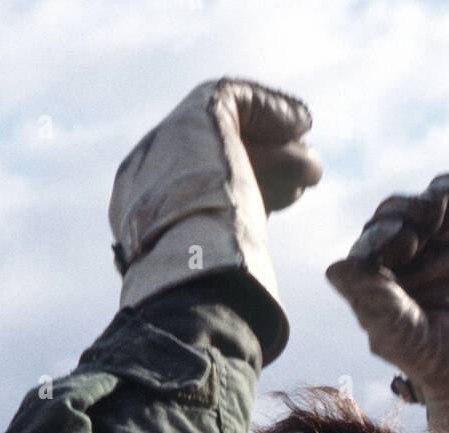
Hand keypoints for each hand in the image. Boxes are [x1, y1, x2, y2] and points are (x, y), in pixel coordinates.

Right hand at [110, 78, 321, 363]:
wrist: (190, 296)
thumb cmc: (202, 317)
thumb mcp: (206, 303)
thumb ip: (219, 288)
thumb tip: (254, 316)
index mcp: (136, 219)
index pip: (191, 190)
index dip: (241, 189)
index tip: (280, 204)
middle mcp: (142, 176)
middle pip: (209, 157)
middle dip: (261, 165)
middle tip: (304, 183)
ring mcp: (165, 145)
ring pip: (225, 130)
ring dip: (273, 141)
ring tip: (312, 165)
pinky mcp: (195, 123)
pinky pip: (234, 99)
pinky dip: (271, 108)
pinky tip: (302, 124)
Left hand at [326, 171, 448, 432]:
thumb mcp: (413, 344)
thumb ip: (378, 308)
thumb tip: (334, 269)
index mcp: (379, 286)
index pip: (369, 245)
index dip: (383, 236)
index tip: (406, 244)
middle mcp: (404, 262)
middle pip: (396, 216)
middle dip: (412, 212)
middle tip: (432, 222)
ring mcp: (439, 246)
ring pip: (432, 204)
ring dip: (441, 194)